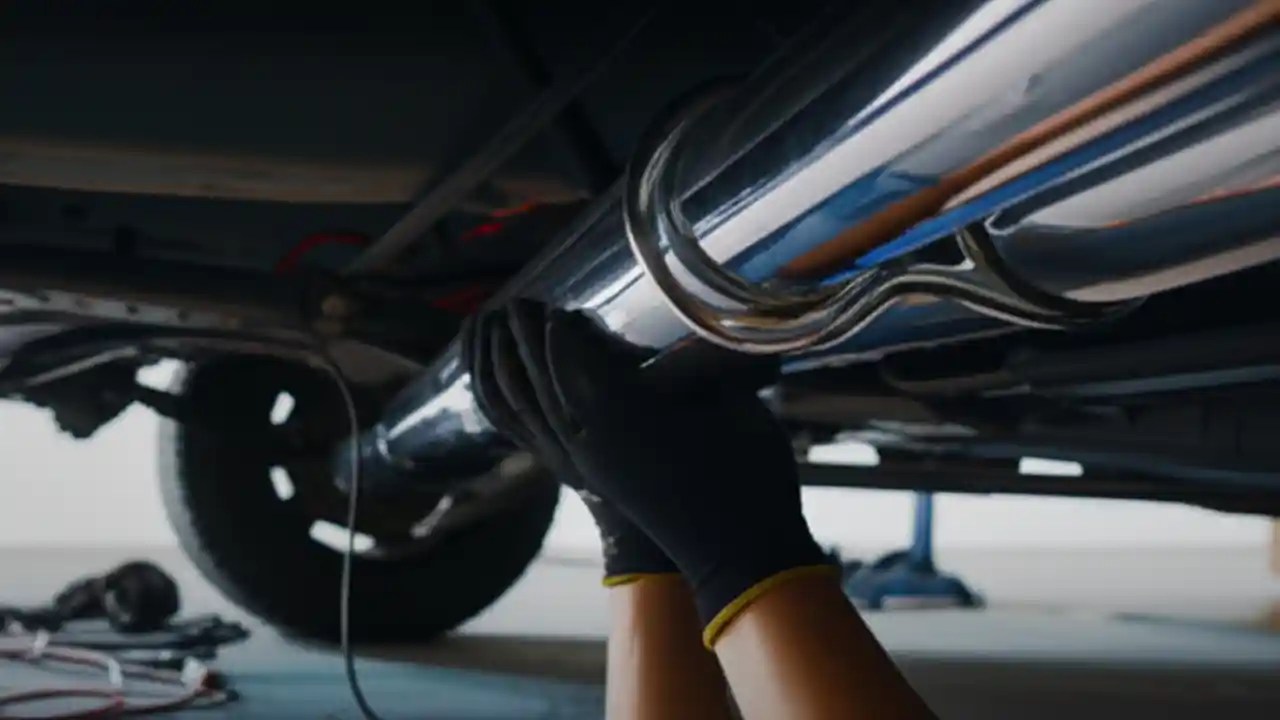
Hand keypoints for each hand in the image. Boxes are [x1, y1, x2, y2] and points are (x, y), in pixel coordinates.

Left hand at [466, 300, 828, 643]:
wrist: (741, 554)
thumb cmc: (749, 476)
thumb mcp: (735, 408)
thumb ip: (700, 368)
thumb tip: (680, 341)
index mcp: (625, 413)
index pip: (575, 358)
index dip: (564, 328)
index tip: (558, 304)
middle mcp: (592, 438)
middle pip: (546, 380)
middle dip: (529, 344)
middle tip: (519, 307)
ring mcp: (590, 466)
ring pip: (544, 411)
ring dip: (528, 374)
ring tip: (520, 343)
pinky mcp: (597, 481)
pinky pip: (553, 436)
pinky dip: (541, 408)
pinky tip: (543, 393)